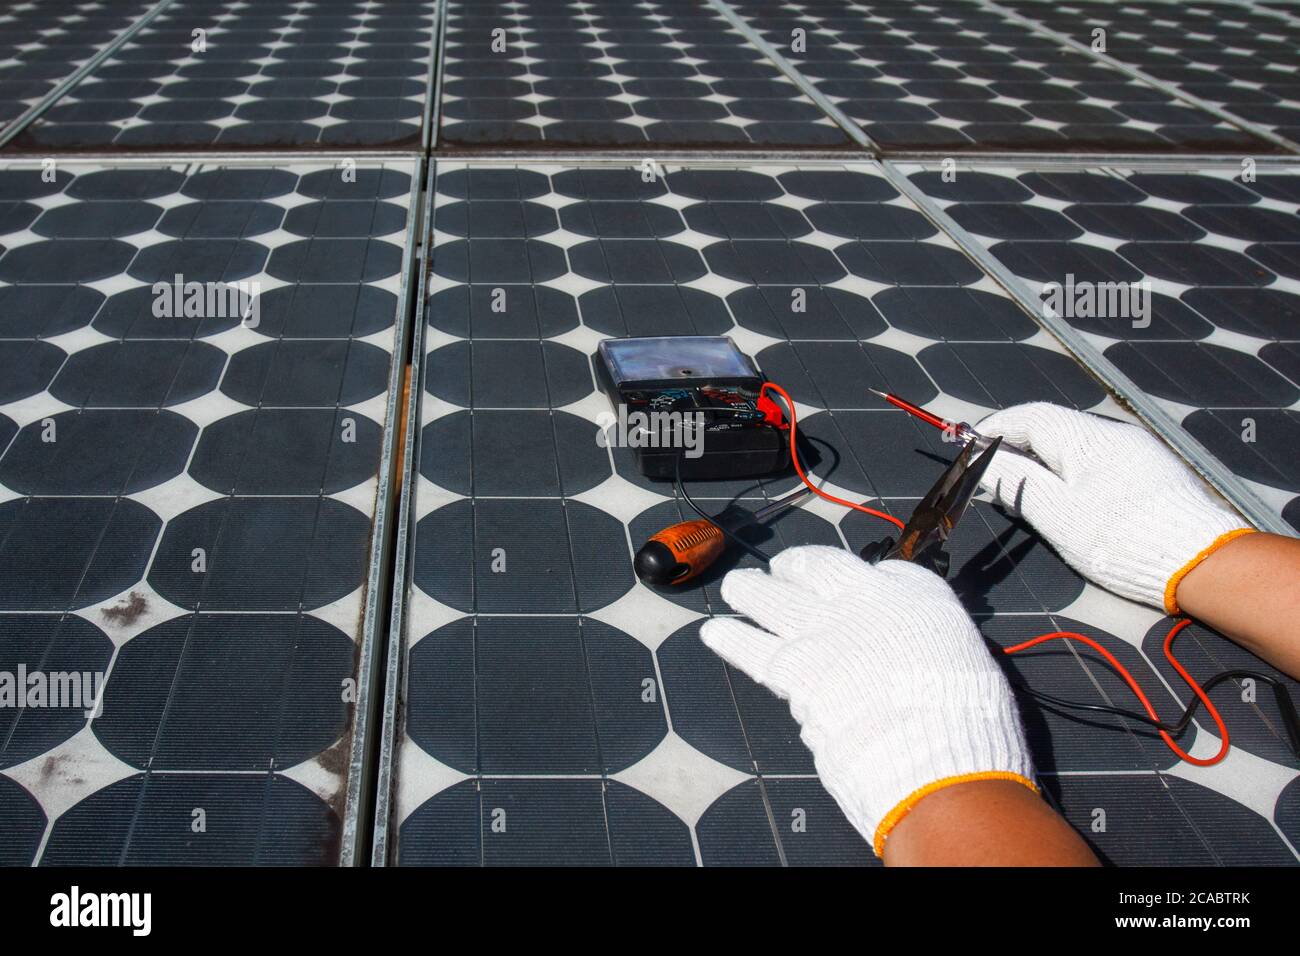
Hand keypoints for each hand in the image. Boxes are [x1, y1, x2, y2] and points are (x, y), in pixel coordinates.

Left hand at [699, 546, 1034, 856]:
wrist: (933, 746)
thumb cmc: (962, 703)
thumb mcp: (954, 639)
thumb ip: (915, 611)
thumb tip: (890, 592)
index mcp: (899, 595)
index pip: (851, 567)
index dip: (820, 563)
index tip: (807, 565)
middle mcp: (853, 608)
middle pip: (804, 574)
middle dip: (783, 571)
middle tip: (768, 573)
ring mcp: (819, 638)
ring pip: (771, 603)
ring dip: (748, 593)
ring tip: (734, 589)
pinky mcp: (794, 678)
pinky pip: (753, 652)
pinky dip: (731, 640)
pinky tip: (715, 633)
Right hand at [976, 403, 1252, 612]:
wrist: (1197, 561)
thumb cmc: (1117, 538)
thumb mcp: (1055, 514)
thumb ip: (1016, 482)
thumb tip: (983, 461)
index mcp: (1086, 437)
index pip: (1029, 417)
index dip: (995, 428)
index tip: (968, 444)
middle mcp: (1113, 434)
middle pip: (1053, 428)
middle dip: (1017, 445)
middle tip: (990, 472)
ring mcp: (1137, 450)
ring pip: (1076, 445)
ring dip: (1044, 460)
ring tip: (1024, 488)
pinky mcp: (1152, 471)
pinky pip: (1099, 459)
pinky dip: (1071, 471)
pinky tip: (1066, 497)